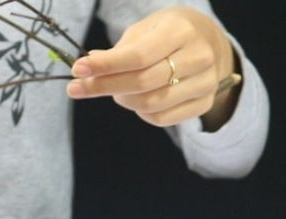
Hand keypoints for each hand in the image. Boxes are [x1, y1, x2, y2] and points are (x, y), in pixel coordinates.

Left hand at [67, 6, 238, 130]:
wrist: (207, 42)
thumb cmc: (166, 34)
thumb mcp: (143, 31)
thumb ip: (117, 51)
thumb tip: (87, 68)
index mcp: (181, 31)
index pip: (138, 56)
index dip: (105, 66)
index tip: (78, 70)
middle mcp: (198, 57)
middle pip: (143, 83)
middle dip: (105, 87)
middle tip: (79, 88)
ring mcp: (205, 83)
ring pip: (151, 104)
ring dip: (123, 100)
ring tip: (113, 90)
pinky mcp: (203, 103)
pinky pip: (162, 119)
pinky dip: (140, 113)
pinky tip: (134, 100)